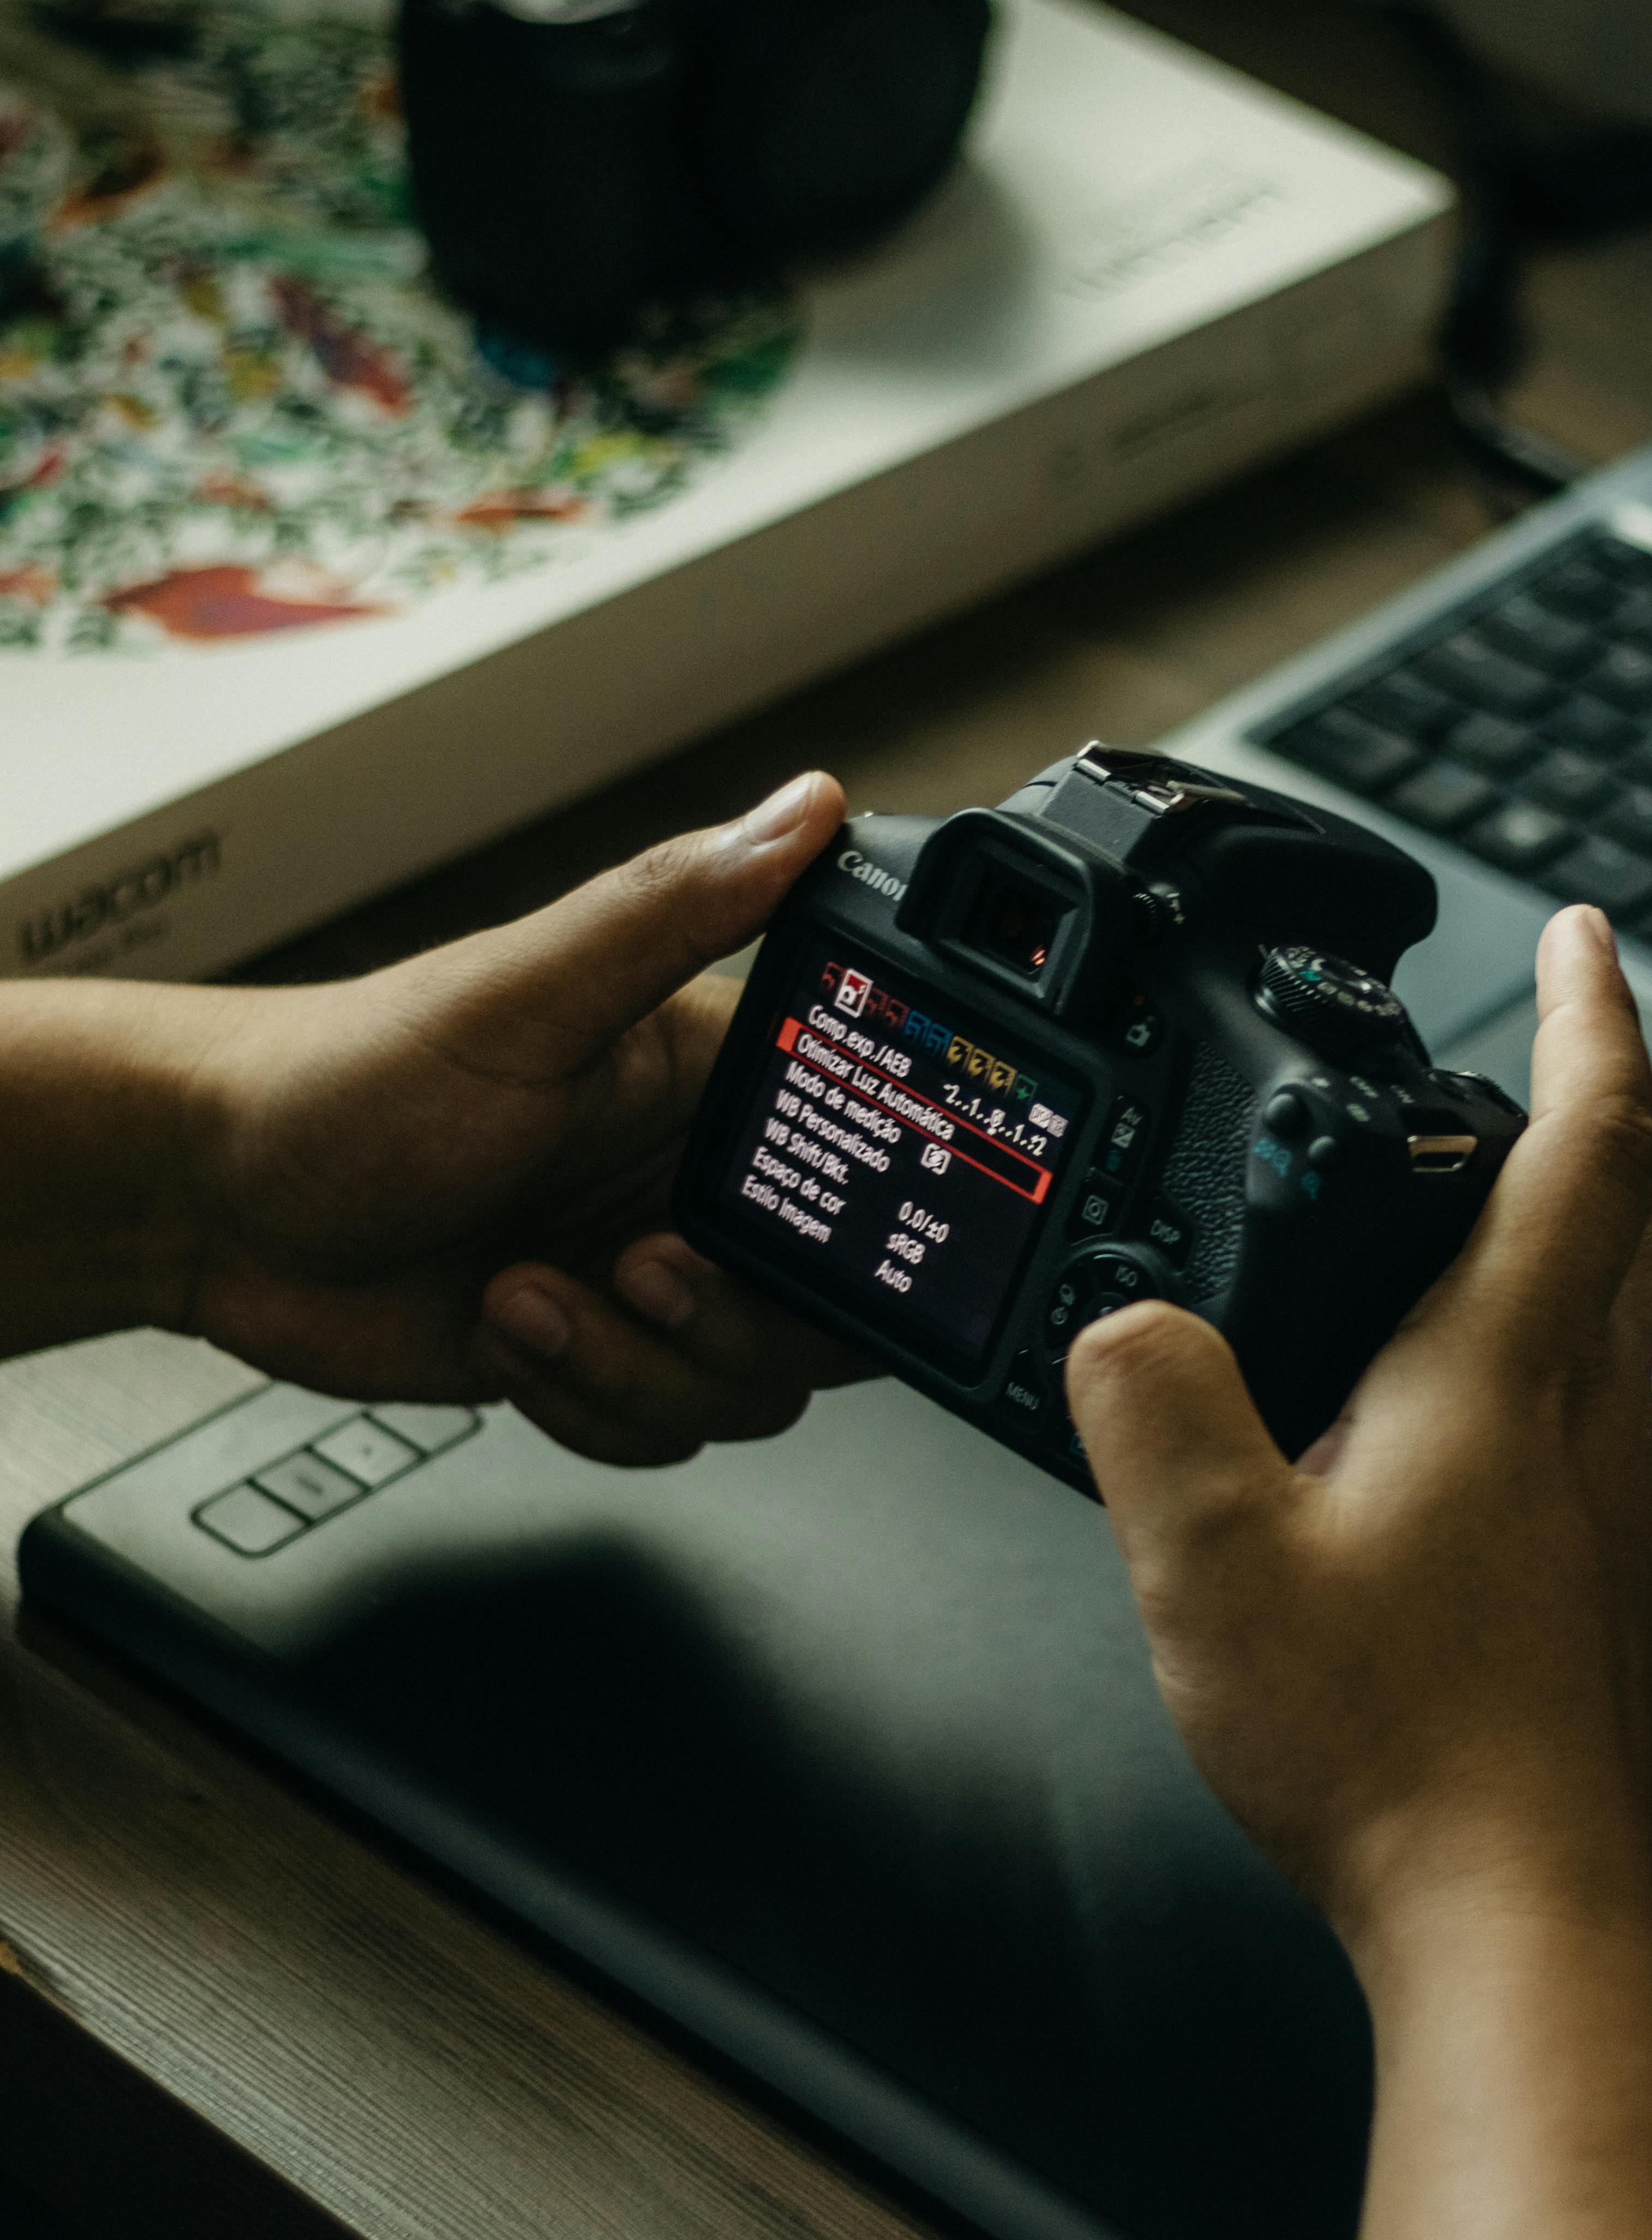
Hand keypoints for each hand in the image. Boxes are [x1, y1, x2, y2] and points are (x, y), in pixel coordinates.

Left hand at [174, 773, 866, 1464]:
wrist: (208, 1204)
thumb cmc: (340, 1077)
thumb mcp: (522, 993)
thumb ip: (676, 908)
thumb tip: (806, 807)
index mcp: (705, 1082)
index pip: (855, 1161)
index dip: (846, 1223)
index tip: (751, 1228)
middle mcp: (688, 1185)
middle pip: (820, 1311)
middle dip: (728, 1325)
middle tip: (628, 1269)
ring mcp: (644, 1281)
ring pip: (744, 1386)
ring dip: (634, 1366)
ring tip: (526, 1295)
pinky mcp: (593, 1356)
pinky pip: (664, 1431)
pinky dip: (588, 1407)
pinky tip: (505, 1332)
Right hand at [1066, 902, 1651, 1955]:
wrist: (1532, 1936)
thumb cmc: (1400, 1764)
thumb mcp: (1211, 1567)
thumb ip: (1149, 1409)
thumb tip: (1122, 1325)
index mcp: (1509, 1382)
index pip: (1591, 1144)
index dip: (1594, 1017)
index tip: (1587, 936)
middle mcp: (1598, 1435)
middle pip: (1620, 1225)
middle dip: (1576, 1120)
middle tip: (1512, 1075)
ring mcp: (1629, 1528)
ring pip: (1609, 1342)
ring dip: (1548, 1267)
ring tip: (1437, 1265)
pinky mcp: (1624, 1611)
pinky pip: (1589, 1455)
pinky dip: (1530, 1401)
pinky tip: (1437, 1472)